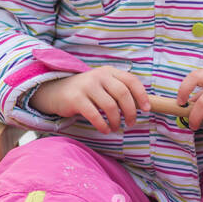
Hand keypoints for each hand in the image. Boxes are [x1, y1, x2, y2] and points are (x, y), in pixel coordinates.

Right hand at [30, 67, 150, 132]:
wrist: (56, 92)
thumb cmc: (86, 92)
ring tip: (116, 128)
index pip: (131, 81)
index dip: (141, 95)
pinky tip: (105, 130)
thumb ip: (118, 90)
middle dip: (131, 112)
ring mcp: (87, 86)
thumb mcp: (103, 85)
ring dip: (116, 121)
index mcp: (109, 72)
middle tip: (131, 123)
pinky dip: (103, 125)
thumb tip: (141, 106)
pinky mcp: (76, 99)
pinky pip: (95, 115)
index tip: (146, 109)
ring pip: (110, 106)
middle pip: (123, 94)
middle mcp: (99, 76)